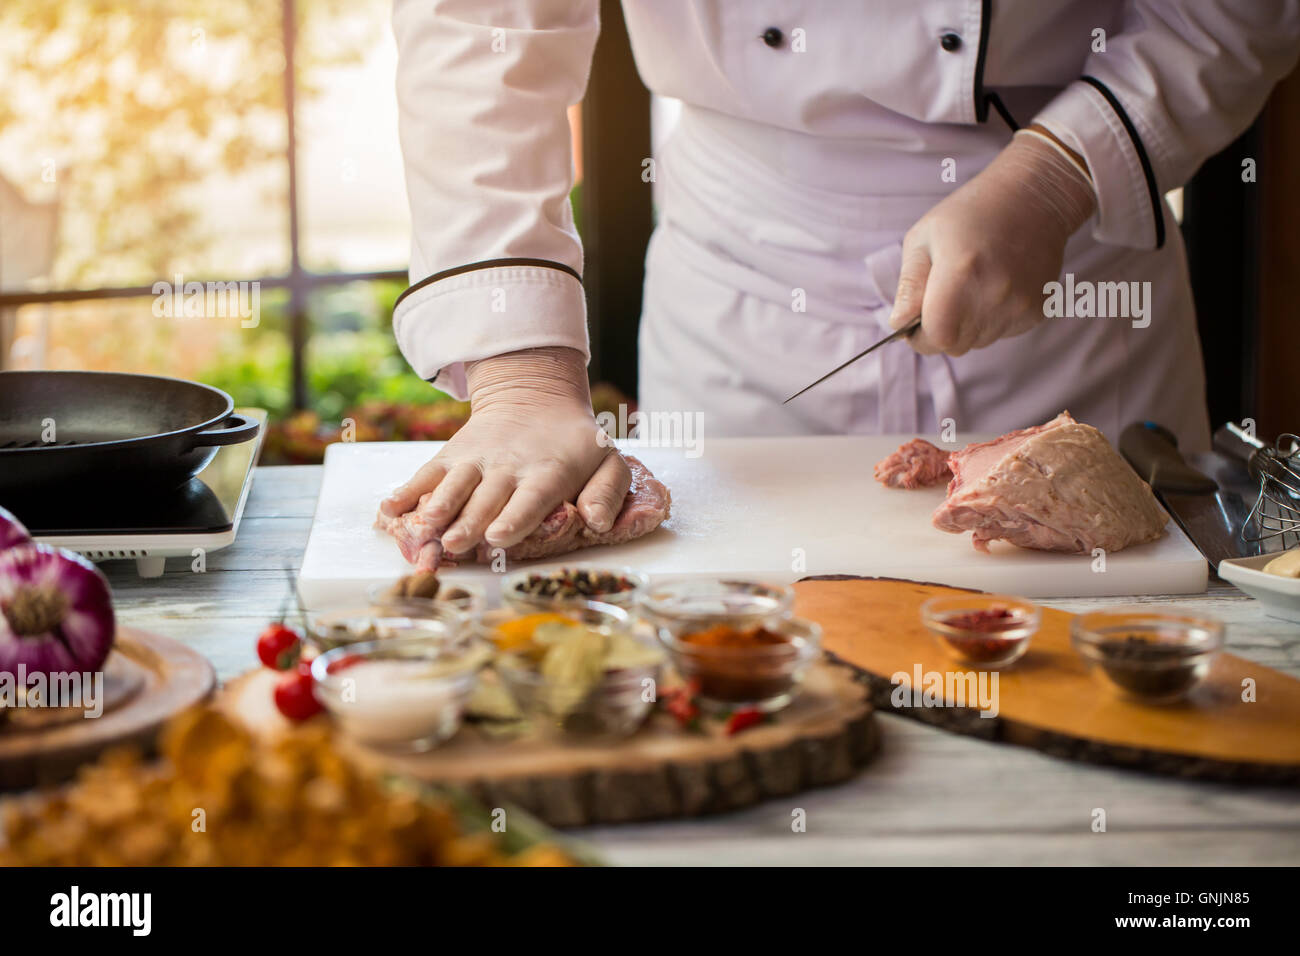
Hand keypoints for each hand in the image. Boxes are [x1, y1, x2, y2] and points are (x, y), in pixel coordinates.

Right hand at [378, 347, 628, 552]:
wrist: (536, 398)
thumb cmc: (576, 445)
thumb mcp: (608, 462)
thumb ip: (608, 493)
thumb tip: (598, 521)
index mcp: (548, 473)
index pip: (530, 498)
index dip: (514, 518)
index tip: (498, 536)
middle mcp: (508, 467)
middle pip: (485, 500)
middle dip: (468, 523)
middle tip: (454, 545)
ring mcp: (476, 462)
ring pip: (451, 487)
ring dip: (435, 510)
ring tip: (421, 530)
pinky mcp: (452, 457)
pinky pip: (426, 474)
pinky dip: (407, 492)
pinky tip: (389, 511)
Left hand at [890, 126, 1096, 355]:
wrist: (1033, 197)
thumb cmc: (969, 213)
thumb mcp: (923, 238)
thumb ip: (908, 286)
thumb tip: (899, 324)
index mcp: (961, 274)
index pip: (936, 338)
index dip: (920, 337)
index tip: (915, 323)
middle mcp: (995, 294)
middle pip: (957, 345)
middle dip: (941, 331)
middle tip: (942, 299)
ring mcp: (1021, 304)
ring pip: (980, 341)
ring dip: (967, 325)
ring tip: (971, 286)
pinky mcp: (1038, 309)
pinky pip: (1003, 332)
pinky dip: (992, 320)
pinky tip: (993, 286)